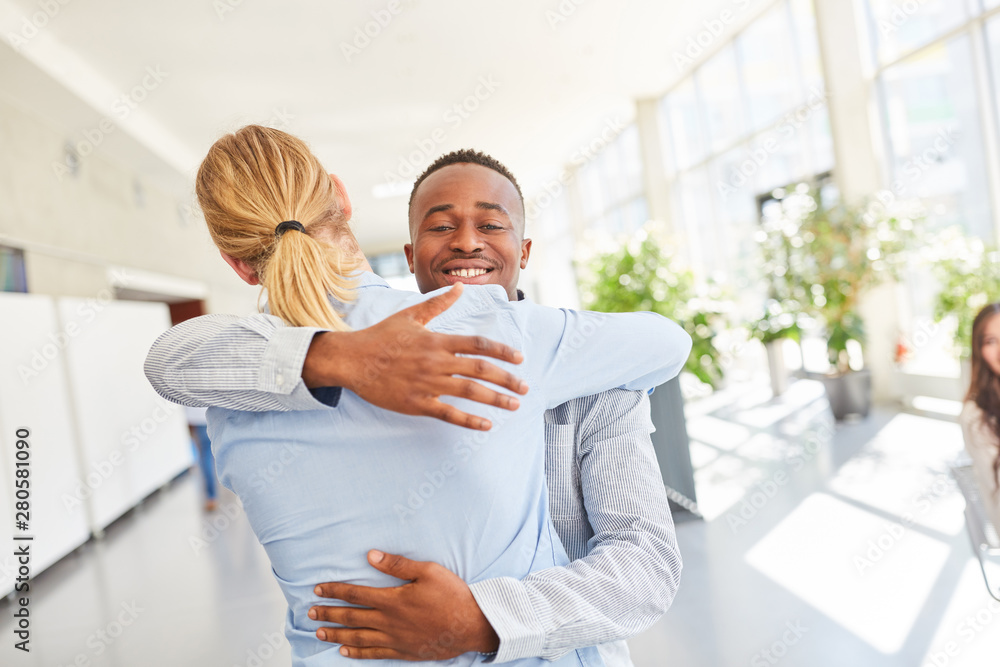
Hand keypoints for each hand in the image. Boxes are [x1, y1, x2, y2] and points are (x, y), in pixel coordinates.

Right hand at [303, 282, 527, 429]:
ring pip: (469, 392)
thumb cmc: (381, 336)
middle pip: (480, 370)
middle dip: (506, 379)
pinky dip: (469, 420)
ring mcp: (427, 384)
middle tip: (525, 387)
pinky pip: (448, 414)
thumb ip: (439, 304)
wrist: (352, 360)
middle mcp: (436, 362)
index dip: (501, 351)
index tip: (519, 358)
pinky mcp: (417, 403)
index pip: (477, 344)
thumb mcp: (411, 315)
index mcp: (437, 340)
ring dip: (495, 399)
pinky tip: (486, 425)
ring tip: (514, 405)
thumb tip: (460, 287)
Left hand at [309, 550, 499, 660]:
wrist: (471, 625)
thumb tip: (371, 555)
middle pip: (352, 617)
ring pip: (359, 637)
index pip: (356, 595)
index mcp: (393, 600)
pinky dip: (357, 653)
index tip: (318, 589)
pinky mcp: (403, 651)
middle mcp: (389, 622)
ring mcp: (395, 639)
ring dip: (337, 634)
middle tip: (310, 612)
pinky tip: (345, 651)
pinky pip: (374, 654)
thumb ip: (398, 564)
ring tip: (319, 632)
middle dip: (329, 613)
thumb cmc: (452, 595)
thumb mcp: (428, 571)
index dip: (335, 591)